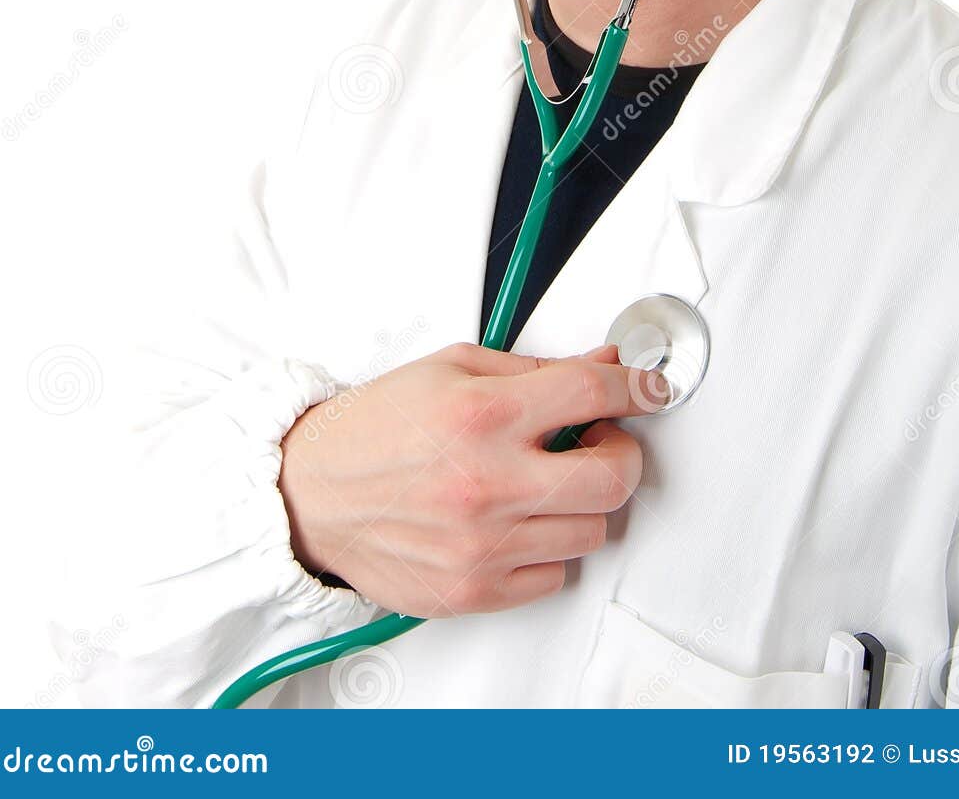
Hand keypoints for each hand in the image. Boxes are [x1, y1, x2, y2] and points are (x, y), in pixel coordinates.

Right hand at [278, 340, 660, 617]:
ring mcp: (482, 545)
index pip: (591, 394)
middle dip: (621, 453)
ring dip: (582, 502)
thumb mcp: (450, 368)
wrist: (309, 493)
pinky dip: (548, 549)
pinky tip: (519, 521)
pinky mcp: (472, 591)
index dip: (635, 387)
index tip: (650, 389)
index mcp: (481, 415)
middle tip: (601, 439)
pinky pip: (553, 576)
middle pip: (613, 478)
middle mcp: (487, 483)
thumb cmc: (375, 427)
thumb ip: (534, 369)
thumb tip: (604, 367)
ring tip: (548, 480)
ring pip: (591, 531)